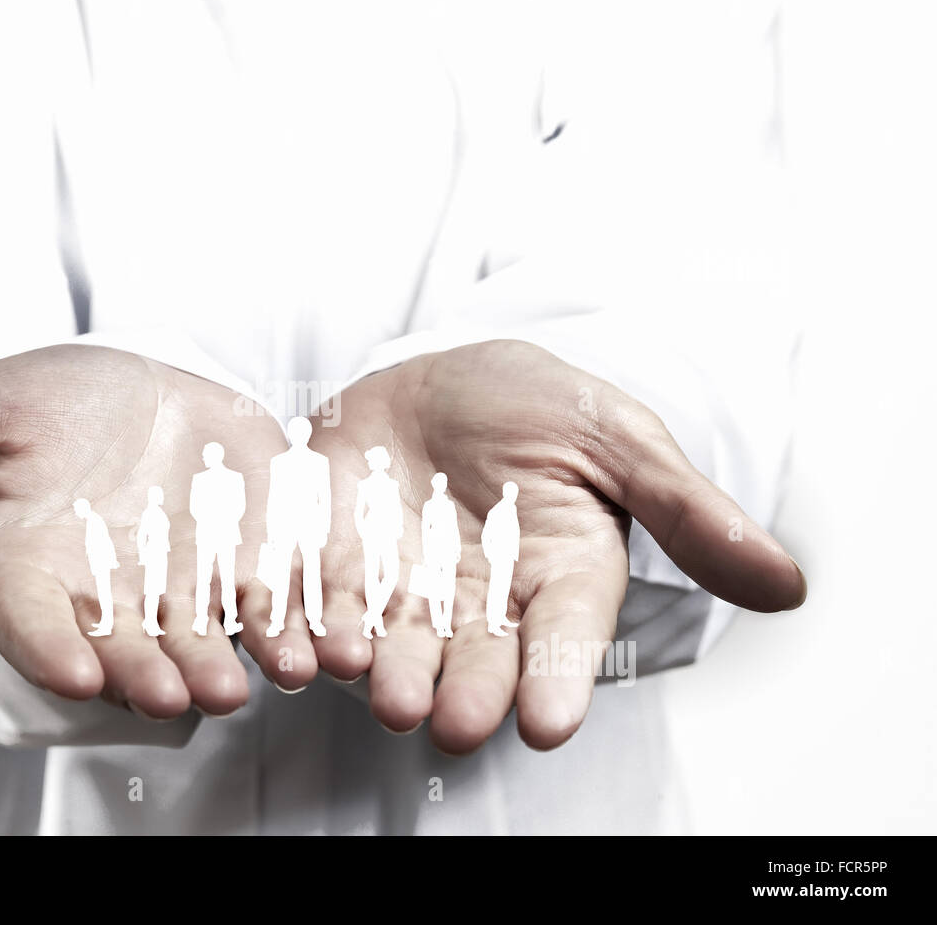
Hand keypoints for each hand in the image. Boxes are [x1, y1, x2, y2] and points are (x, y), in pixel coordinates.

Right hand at [0, 344, 318, 719]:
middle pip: (129, 647)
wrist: (126, 392)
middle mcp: (105, 597)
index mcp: (28, 569)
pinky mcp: (248, 561)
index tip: (74, 670)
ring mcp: (181, 586)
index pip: (28, 621)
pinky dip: (302, 615)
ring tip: (273, 673)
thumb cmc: (36, 405)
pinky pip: (276, 595)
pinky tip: (328, 632)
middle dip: (158, 670)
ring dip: (243, 658)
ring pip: (211, 635)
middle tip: (188, 692)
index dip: (48, 644)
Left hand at [308, 340, 805, 753]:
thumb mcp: (616, 439)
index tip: (551, 722)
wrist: (440, 371)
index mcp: (560, 574)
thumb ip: (686, 512)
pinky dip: (315, 619)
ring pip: (396, 641)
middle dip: (465, 692)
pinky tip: (307, 639)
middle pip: (475, 657)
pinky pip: (325, 597)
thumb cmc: (538, 402)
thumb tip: (787, 585)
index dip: (560, 679)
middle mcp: (483, 599)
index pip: (566, 637)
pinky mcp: (340, 563)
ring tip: (379, 689)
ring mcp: (407, 586)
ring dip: (384, 670)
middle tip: (453, 723)